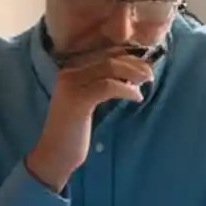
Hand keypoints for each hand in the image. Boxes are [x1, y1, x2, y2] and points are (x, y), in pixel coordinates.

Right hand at [26, 50, 153, 190]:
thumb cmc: (75, 130)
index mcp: (70, 69)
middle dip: (134, 62)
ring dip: (133, 73)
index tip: (144, 62)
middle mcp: (69, 71)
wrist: (56, 154)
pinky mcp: (78, 99)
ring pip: (109, 67)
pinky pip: (108, 86)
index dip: (127, 54)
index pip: (103, 51)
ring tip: (147, 82)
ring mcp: (71, 84)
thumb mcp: (88, 101)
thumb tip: (131, 72)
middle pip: (108, 57)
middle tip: (149, 73)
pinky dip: (126, 89)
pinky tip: (136, 97)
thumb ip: (102, 83)